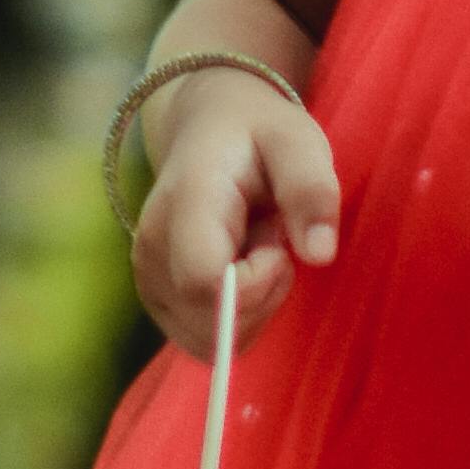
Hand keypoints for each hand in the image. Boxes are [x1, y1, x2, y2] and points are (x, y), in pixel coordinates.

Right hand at [132, 74, 342, 354]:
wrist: (208, 129)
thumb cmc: (259, 135)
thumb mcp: (297, 142)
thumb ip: (311, 189)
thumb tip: (320, 254)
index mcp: (184, 203)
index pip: (204, 281)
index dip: (256, 283)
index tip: (279, 246)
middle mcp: (152, 248)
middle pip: (207, 321)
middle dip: (261, 296)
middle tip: (273, 242)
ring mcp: (148, 279)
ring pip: (207, 339)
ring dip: (251, 307)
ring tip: (256, 249)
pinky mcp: (157, 301)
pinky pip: (204, 339)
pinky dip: (237, 316)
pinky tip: (243, 271)